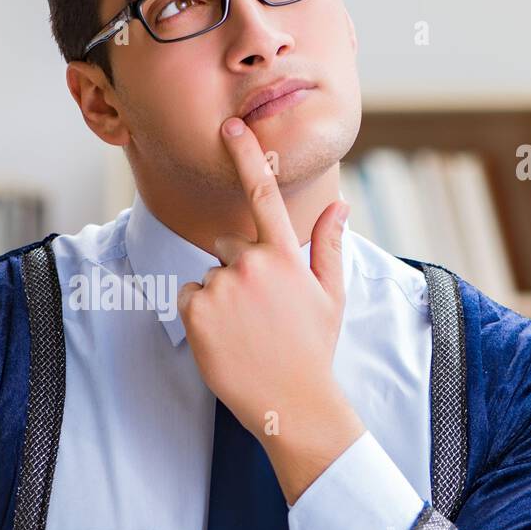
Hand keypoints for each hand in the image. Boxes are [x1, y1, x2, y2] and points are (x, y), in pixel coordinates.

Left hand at [176, 116, 364, 501]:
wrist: (293, 402)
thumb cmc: (313, 349)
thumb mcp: (331, 295)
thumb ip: (329, 245)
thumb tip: (340, 204)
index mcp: (285, 255)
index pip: (263, 195)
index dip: (246, 157)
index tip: (230, 127)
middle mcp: (251, 264)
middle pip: (227, 244)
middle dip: (237, 269)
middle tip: (260, 312)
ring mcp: (222, 286)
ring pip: (208, 275)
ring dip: (219, 297)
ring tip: (245, 331)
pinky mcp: (196, 310)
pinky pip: (190, 298)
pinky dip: (200, 316)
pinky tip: (225, 339)